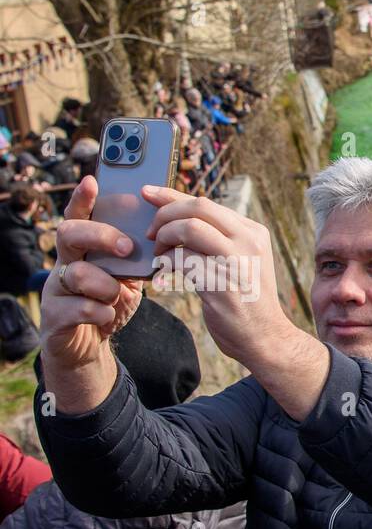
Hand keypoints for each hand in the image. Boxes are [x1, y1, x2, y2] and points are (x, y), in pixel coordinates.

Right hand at [40, 176, 143, 369]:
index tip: (93, 181)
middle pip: (69, 233)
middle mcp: (65, 262)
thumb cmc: (107, 303)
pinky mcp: (54, 316)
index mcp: (83, 249)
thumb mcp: (125, 277)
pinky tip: (109, 315)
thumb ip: (134, 259)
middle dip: (99, 236)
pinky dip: (101, 311)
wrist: (86, 346)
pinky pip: (77, 307)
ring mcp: (56, 288)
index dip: (83, 198)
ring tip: (118, 296)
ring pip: (77, 273)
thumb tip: (161, 238)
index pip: (79, 215)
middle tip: (126, 247)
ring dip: (106, 285)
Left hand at [142, 184, 285, 367]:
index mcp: (253, 232)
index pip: (207, 203)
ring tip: (159, 255)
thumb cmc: (245, 301)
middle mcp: (249, 241)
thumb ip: (219, 239)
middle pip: (198, 207)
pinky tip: (163, 276)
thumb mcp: (241, 261)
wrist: (265, 338)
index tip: (148, 193)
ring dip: (164, 238)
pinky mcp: (223, 283)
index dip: (172, 195)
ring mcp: (238, 261)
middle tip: (152, 234)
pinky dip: (166, 264)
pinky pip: (182, 260)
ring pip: (189, 228)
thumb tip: (178, 216)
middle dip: (165, 215)